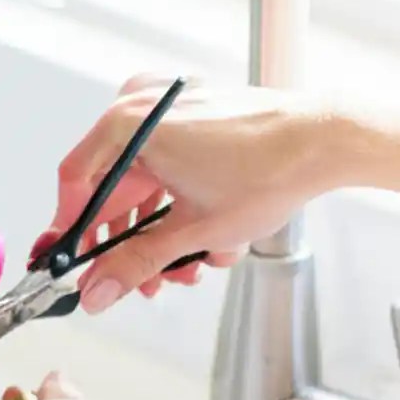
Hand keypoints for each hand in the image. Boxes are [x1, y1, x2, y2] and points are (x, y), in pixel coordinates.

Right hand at [35, 75, 339, 313]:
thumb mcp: (193, 230)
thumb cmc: (271, 166)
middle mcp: (141, 109)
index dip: (71, 230)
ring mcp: (166, 111)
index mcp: (129, 124)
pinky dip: (173, 205)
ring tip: (181, 267)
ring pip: (140, 185)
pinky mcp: (189, 119)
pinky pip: (162, 168)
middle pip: (110, 188)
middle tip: (132, 278)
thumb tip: (96, 290)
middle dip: (126, 243)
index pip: (75, 182)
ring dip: (156, 232)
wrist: (328, 140)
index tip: (72, 260)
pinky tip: (197, 239)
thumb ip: (134, 264)